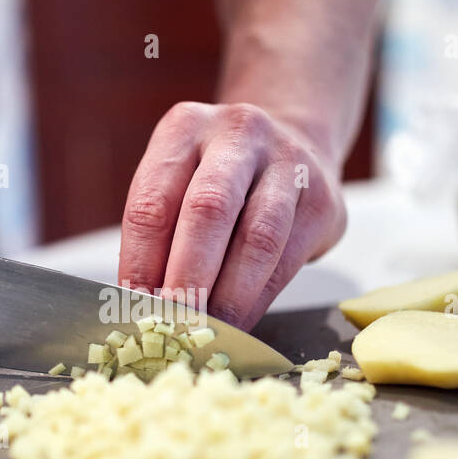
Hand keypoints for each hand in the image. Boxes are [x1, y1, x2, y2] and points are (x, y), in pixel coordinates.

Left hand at [118, 101, 345, 329]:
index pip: (153, 201)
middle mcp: (238, 135)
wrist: (295, 144)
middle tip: (173, 322)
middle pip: (208, 210)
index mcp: (185, 128)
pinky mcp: (322, 200)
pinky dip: (257, 299)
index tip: (135, 306)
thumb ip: (161, 233)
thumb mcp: (180, 181)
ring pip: (257, 238)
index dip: (141, 262)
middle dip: (187, 276)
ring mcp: (288, 162)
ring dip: (228, 295)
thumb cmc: (220, 176)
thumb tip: (143, 305)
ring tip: (207, 330)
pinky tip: (238, 322)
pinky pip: (286, 259)